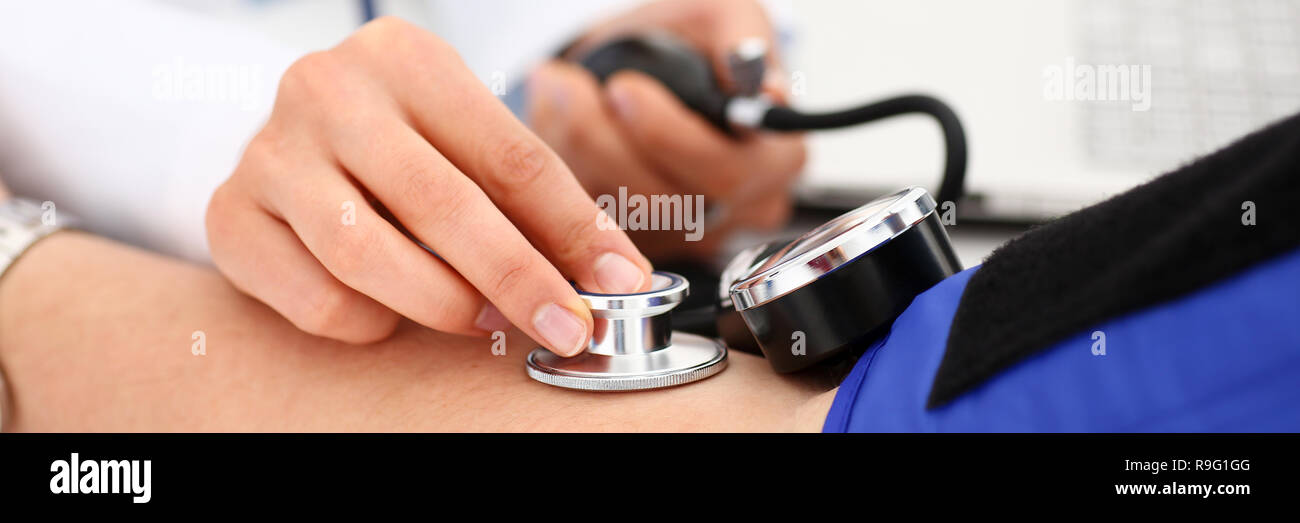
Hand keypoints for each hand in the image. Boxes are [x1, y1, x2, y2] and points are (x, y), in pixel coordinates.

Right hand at [206, 17, 651, 355]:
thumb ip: (531, 201)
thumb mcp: (467, 143)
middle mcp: (328, 92)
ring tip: (481, 319)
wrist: (291, 140)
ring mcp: (270, 153)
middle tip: (566, 326)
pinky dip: (370, 321)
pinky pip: (317, 298)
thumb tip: (609, 276)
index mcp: (406, 59)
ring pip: (367, 256)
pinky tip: (391, 307)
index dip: (574, 229)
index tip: (618, 284)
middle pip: (441, 203)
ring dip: (442, 304)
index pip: (510, 155)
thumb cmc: (403, 146)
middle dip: (517, 278)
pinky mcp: (231, 216)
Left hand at [528, 0, 806, 258]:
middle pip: (664, 203)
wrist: (649, 69)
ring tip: (559, 87)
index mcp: (774, 160)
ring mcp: (685, 233)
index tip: (625, 89)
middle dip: (605, 142)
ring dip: (572, 146)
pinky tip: (555, 117)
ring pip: (616, 214)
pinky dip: (560, 163)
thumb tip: (759, 82)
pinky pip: (585, 219)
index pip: (726, 173)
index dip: (667, 137)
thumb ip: (743, 39)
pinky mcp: (634, 243)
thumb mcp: (724, 16)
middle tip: (575, 88)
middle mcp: (736, 209)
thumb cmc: (693, 45)